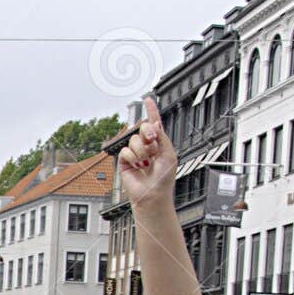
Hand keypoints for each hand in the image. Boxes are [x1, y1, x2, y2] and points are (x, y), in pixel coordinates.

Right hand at [117, 96, 178, 210]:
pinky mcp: (125, 162)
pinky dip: (132, 158)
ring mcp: (135, 154)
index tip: (148, 99)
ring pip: (134, 139)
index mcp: (159, 143)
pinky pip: (125, 150)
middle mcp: (147, 146)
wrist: (152, 194)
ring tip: (146, 163)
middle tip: (152, 143)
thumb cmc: (163, 179)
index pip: (154, 123)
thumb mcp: (169, 153)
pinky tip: (137, 166)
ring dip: (142, 151)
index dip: (151, 110)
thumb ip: (161, 136)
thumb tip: (154, 123)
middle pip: (143, 128)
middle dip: (147, 133)